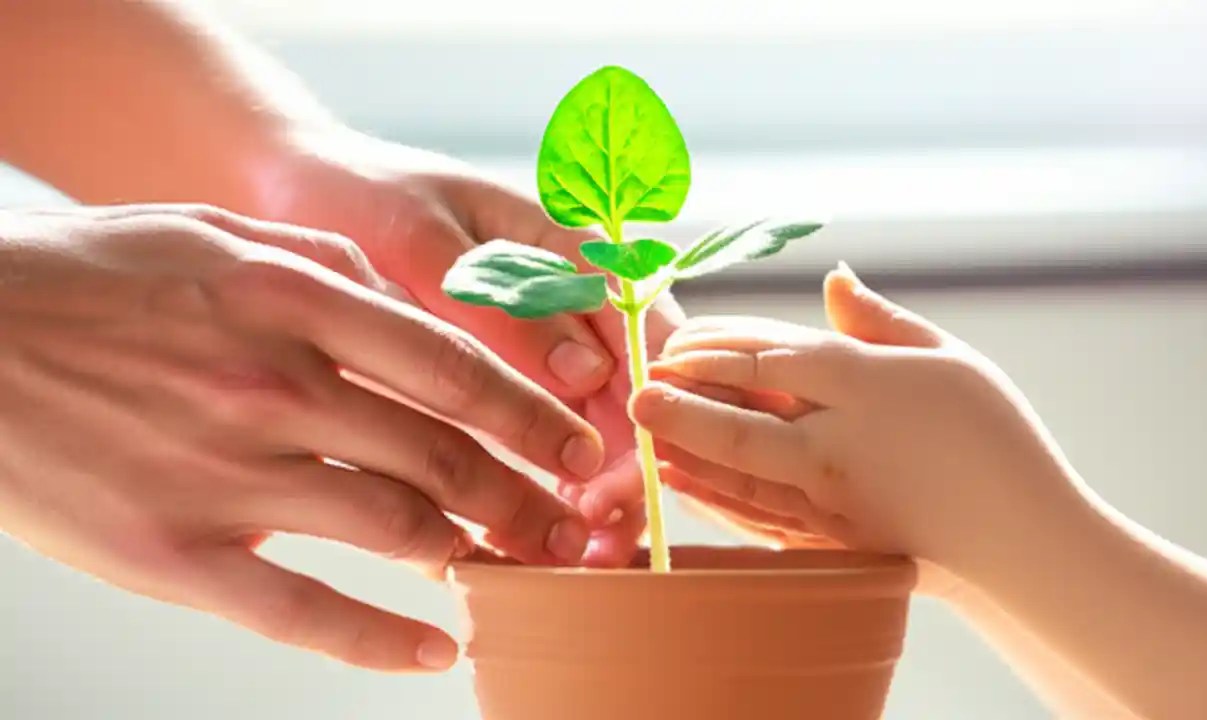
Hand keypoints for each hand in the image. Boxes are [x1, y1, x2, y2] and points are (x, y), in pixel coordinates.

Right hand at [0, 205, 602, 670]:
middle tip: (574, 523)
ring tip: (522, 569)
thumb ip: (322, 267)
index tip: (576, 445)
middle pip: (442, 458)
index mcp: (286, 304)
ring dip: (477, 557)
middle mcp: (271, 390)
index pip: (451, 367)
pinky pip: (303, 614)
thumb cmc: (89, 280)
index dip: (530, 415)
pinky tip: (435, 653)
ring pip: (395, 531)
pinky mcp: (175, 557)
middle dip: (526, 497)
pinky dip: (383, 642)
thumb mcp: (211, 235)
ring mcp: (225, 477)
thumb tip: (415, 303)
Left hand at [249, 130, 682, 564]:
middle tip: (594, 535)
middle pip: (630, 386)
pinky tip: (517, 531)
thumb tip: (589, 372)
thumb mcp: (421, 240)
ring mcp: (535, 335)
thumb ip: (502, 303)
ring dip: (592, 487)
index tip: (614, 474)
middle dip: (626, 467)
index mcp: (567, 241)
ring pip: (592, 420)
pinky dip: (538, 483)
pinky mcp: (495, 371)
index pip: (643, 328)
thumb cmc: (352, 193)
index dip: (646, 404)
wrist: (282, 189)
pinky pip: (536, 431)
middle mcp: (567, 293)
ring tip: (570, 551)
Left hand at [631, 263, 1068, 581]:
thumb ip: (880, 321)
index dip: (716, 348)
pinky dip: (715, 499)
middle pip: (740, 420)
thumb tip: (832, 277)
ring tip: (643, 431)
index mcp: (869, 387)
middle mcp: (840, 444)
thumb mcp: (950, 359)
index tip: (675, 342)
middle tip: (634, 390)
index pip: (773, 358)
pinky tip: (683, 481)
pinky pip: (758, 517)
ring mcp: (831, 501)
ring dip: (685, 449)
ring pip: (738, 473)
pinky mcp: (830, 544)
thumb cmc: (996, 440)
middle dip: (680, 404)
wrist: (1023, 543)